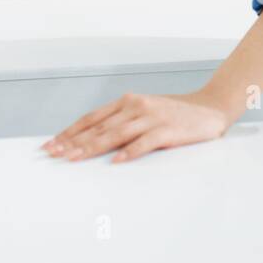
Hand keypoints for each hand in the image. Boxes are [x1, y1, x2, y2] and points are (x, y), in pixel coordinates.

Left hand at [41, 89, 238, 162]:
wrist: (210, 108)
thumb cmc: (174, 114)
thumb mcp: (144, 112)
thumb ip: (122, 122)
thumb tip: (90, 141)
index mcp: (128, 101)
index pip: (92, 118)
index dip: (71, 131)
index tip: (52, 144)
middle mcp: (136, 105)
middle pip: (99, 126)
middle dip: (74, 142)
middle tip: (54, 154)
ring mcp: (152, 117)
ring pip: (116, 133)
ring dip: (93, 147)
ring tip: (75, 158)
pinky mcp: (168, 129)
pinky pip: (145, 142)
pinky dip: (129, 152)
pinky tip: (116, 162)